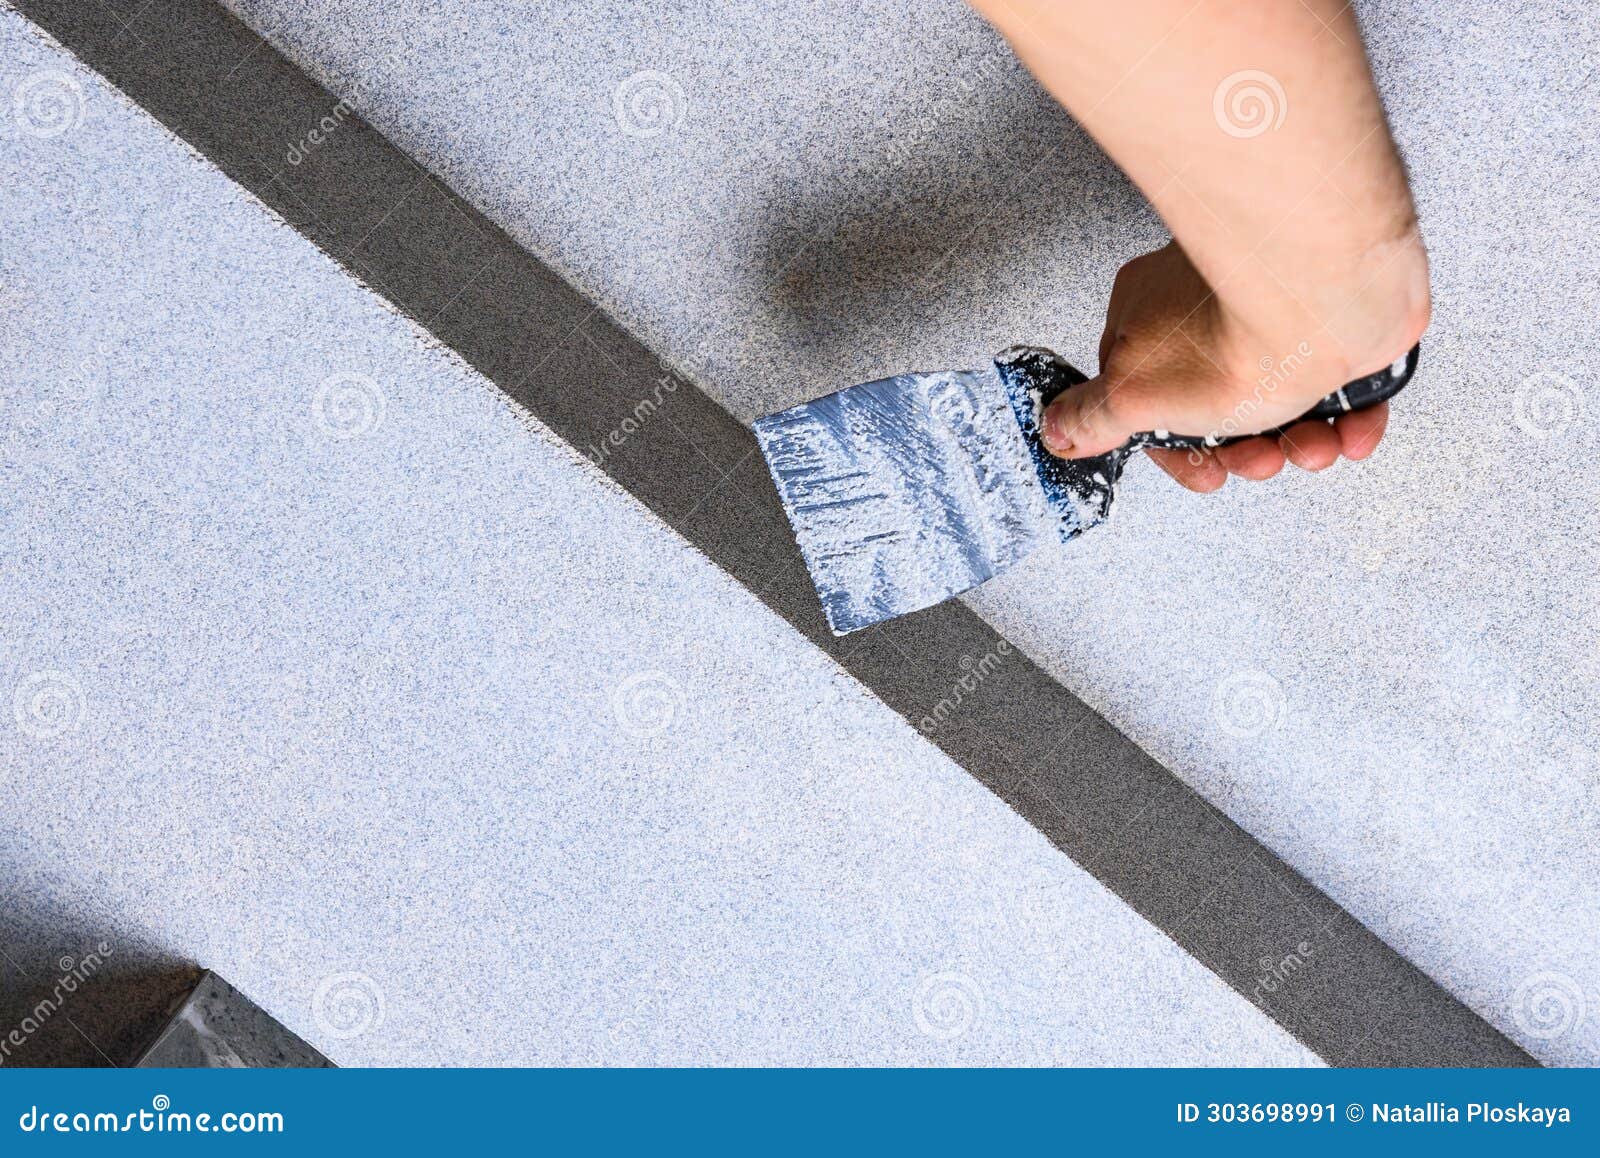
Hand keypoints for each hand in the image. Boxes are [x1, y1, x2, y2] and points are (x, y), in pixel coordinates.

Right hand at [1040, 242, 1424, 491]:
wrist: (1337, 300)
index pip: (1148, 396)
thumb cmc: (1237, 334)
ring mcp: (1275, 306)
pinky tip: (1349, 430)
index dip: (1177, 449)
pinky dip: (1346, 418)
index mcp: (1146, 314)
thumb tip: (1058, 429)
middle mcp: (1208, 304)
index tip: (1203, 473)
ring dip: (1299, 441)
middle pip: (1220, 404)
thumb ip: (1094, 418)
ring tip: (1312, 446)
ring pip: (1282, 397)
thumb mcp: (1138, 398)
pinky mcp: (1335, 314)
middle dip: (1247, 451)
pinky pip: (1338, 380)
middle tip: (1261, 461)